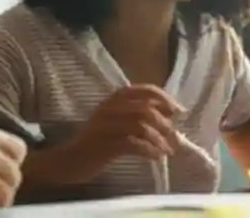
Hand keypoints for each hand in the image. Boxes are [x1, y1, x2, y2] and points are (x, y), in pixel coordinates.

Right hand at [63, 85, 183, 179]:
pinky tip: (156, 157)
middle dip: (164, 124)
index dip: (164, 99)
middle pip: (145, 110)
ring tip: (166, 151)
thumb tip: (169, 115)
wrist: (72, 159)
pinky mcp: (105, 145)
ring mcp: (106, 126)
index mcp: (114, 99)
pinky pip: (134, 145)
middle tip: (173, 138)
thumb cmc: (98, 140)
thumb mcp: (117, 120)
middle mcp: (110, 108)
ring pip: (141, 127)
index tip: (177, 111)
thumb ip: (138, 114)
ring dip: (159, 140)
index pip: (144, 90)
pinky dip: (149, 151)